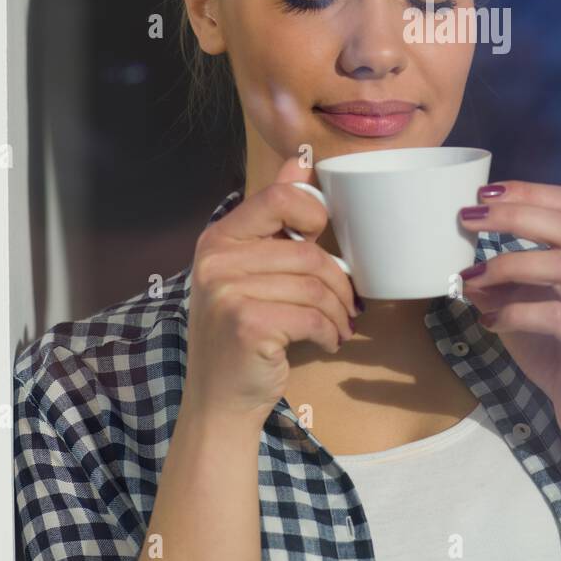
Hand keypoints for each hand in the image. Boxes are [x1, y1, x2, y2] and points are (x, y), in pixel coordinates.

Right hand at [181, 157, 359, 431]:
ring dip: (337, 312)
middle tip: (344, 305)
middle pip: (308, 252)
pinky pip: (312, 316)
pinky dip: (329, 332)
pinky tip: (326, 341)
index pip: (278, 198)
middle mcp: (215, 260)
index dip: (313, 214)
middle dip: (338, 283)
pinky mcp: (246, 325)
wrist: (219, 399)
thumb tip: (299, 160)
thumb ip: (274, 215)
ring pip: (315, 286)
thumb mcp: (252, 269)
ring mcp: (227, 293)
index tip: (319, 241)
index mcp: (219, 238)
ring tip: (336, 326)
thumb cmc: (244, 332)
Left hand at [458, 181, 560, 450]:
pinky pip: (556, 315)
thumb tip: (458, 262)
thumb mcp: (518, 308)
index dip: (527, 191)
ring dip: (509, 264)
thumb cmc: (555, 349)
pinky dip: (517, 313)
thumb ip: (496, 283)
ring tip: (472, 276)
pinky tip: (491, 322)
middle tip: (469, 218)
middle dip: (513, 215)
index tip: (483, 192)